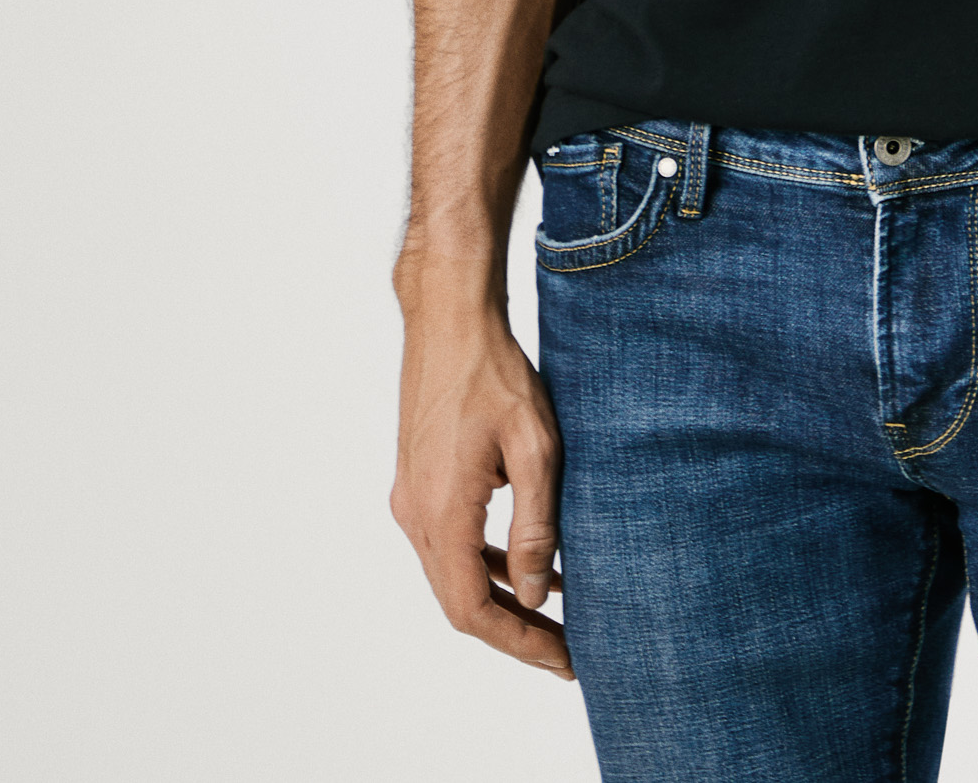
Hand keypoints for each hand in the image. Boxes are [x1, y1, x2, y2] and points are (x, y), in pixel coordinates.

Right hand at [390, 263, 573, 678]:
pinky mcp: (418, 479)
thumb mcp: (534, 446)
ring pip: (453, 573)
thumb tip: (537, 593)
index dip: (519, 643)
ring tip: (557, 613)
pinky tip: (528, 560)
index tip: (563, 660)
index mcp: (442, 514)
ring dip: (501, 597)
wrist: (449, 318)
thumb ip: (535, 525)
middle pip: (460, 601)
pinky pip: (450, 540)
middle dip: (515, 630)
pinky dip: (487, 561)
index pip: (473, 611)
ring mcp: (411, 497)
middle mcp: (416, 515)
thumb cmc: (495, 372)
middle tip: (566, 650)